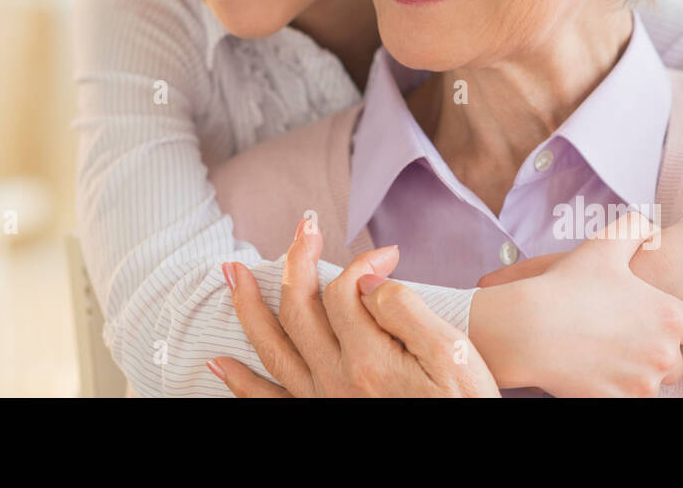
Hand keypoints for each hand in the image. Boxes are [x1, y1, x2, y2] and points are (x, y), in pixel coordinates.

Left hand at [209, 220, 499, 397]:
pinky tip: (219, 364)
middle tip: (304, 226)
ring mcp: (321, 401)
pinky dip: (240, 383)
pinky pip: (268, 400)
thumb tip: (367, 278)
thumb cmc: (464, 404)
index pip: (344, 290)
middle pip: (298, 308)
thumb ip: (405, 310)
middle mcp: (335, 380)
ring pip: (272, 348)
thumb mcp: (452, 353)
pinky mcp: (318, 416)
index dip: (364, 262)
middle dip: (296, 261)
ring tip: (230, 272)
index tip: (389, 254)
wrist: (461, 455)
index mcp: (368, 359)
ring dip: (246, 307)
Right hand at [468, 211, 682, 395]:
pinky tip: (590, 366)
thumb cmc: (567, 285)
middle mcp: (662, 356)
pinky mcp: (614, 402)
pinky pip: (624, 398)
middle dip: (657, 354)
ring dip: (635, 372)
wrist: (528, 329)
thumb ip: (634, 228)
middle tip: (626, 336)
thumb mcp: (603, 246)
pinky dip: (612, 386)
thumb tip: (650, 226)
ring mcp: (639, 385)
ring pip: (650, 385)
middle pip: (677, 366)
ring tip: (604, 349)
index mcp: (669, 318)